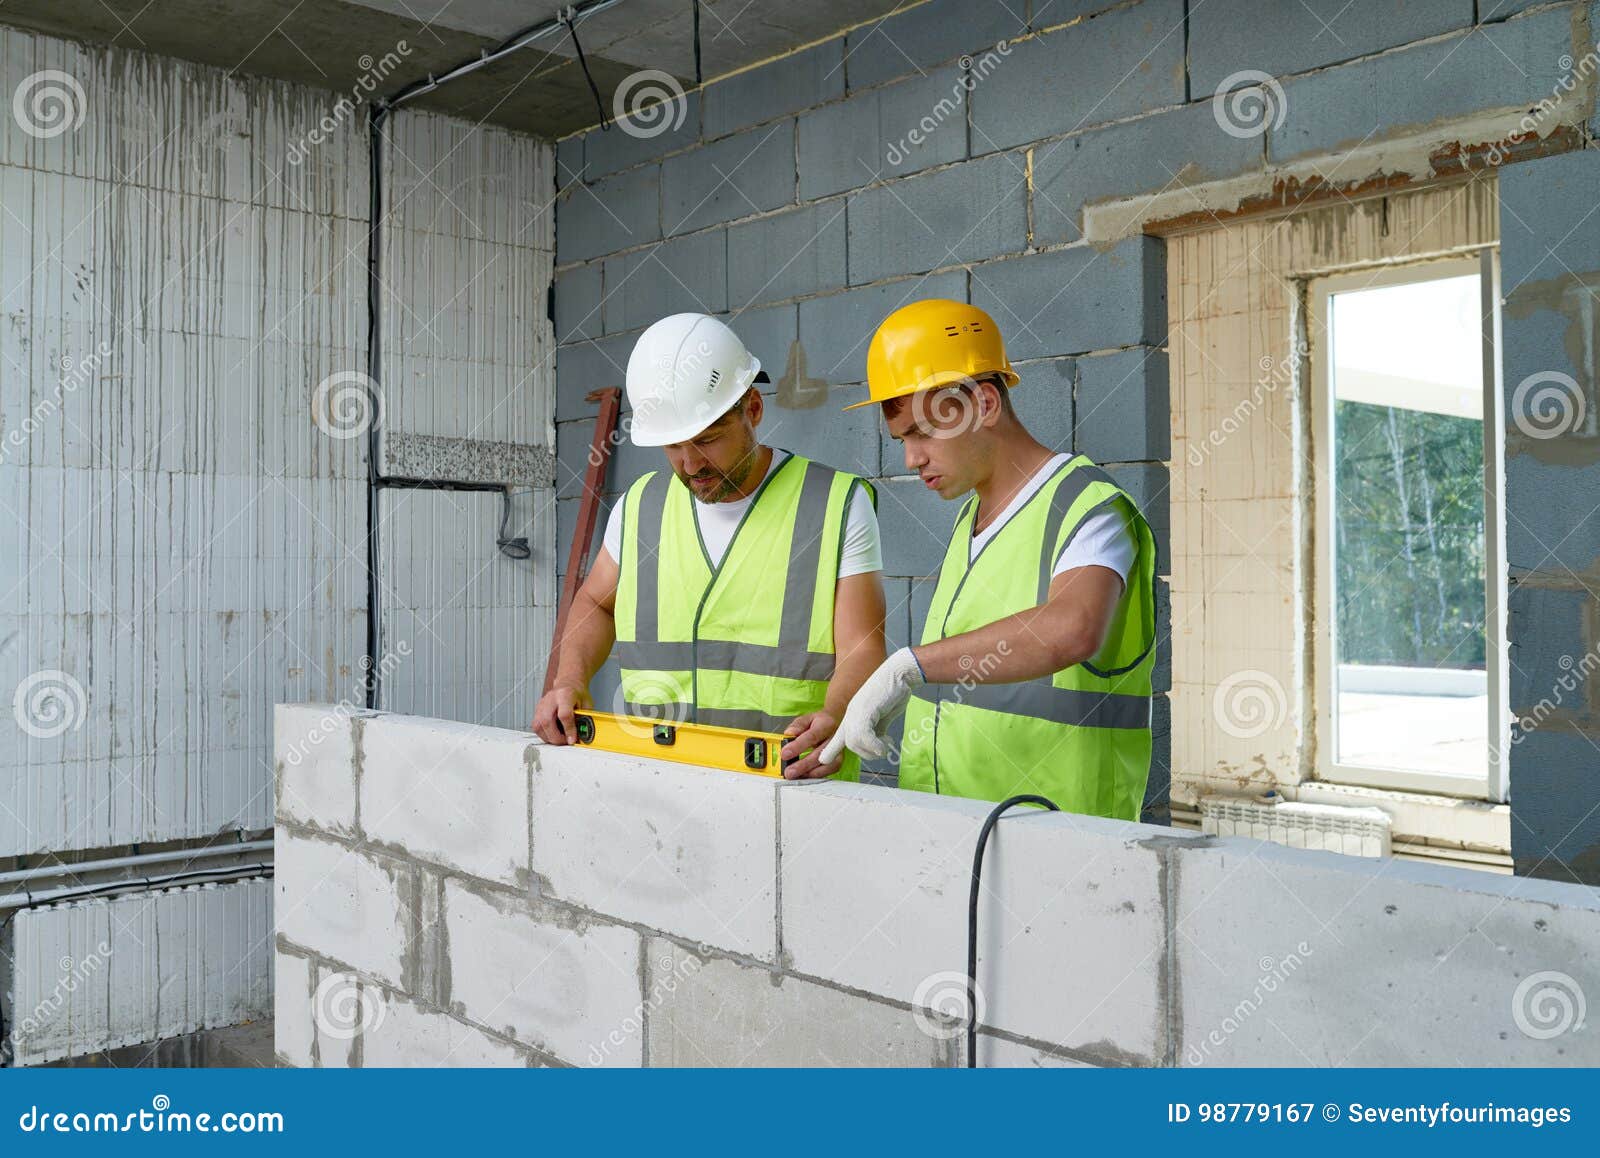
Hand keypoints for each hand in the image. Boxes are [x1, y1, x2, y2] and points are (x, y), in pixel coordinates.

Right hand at [531, 684, 589, 743]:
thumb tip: (583, 735)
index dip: (569, 730)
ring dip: (549, 737)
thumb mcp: (587, 704)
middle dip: (556, 737)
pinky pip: (536, 726)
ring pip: (538, 726)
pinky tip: (553, 734)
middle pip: (547, 722)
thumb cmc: (577, 693)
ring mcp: (542, 704)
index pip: (564, 715)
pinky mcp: (537, 710)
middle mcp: (551, 699)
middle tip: (566, 741)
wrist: (568, 683)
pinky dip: (544, 734)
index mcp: (565, 695)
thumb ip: (585, 719)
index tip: (572, 739)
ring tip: (560, 738)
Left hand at [779, 711, 841, 779]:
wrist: (836, 723)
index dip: (797, 746)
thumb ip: (797, 725)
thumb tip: (789, 733)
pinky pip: (830, 770)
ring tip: (796, 776)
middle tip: (789, 772)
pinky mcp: (839, 760)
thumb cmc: (820, 722)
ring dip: (811, 773)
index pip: (812, 736)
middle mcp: (835, 738)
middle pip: (820, 754)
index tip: (785, 754)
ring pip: (828, 765)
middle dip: (803, 765)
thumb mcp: (807, 718)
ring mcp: (839, 750)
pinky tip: (805, 775)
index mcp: (826, 724)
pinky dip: (817, 775)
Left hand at [818, 647, 925, 764]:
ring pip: (854, 742)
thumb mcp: (883, 717)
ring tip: (885, 745)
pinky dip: (876, 745)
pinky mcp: (865, 710)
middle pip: (847, 743)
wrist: (899, 673)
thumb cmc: (893, 692)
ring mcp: (856, 711)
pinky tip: (886, 742)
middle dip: (865, 753)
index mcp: (854, 714)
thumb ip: (876, 730)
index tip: (823, 761)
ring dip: (872, 750)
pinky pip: (865, 736)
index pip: (838, 735)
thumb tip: (875, 745)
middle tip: (881, 750)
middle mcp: (851, 713)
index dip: (831, 750)